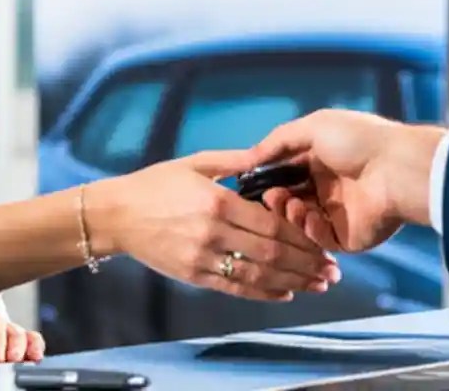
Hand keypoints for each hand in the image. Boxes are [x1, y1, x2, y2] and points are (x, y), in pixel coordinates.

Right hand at [88, 148, 340, 301]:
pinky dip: (263, 293)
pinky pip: (235, 288)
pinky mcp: (193, 275)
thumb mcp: (194, 163)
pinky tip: (284, 293)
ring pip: (257, 275)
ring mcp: (203, 257)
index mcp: (218, 201)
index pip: (271, 224)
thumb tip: (267, 156)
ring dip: (292, 282)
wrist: (117, 215)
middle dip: (306, 263)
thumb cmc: (154, 185)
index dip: (302, 236)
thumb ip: (234, 161)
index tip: (324, 241)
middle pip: (271, 253)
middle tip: (332, 270)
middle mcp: (213, 232)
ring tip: (317, 285)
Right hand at [254, 110, 444, 253]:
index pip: (283, 176)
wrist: (398, 168)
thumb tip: (247, 157)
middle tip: (269, 197)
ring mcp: (336, 215)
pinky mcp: (346, 238)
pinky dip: (308, 230)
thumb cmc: (359, 141)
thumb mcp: (313, 127)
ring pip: (298, 224)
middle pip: (287, 202)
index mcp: (318, 162)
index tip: (249, 184)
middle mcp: (325, 189)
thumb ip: (277, 141)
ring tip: (289, 204)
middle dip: (274, 200)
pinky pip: (317, 240)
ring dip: (288, 214)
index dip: (266, 180)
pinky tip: (308, 215)